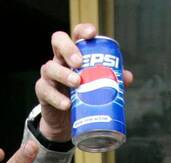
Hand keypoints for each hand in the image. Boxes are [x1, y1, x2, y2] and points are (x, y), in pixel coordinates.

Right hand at [35, 23, 135, 142]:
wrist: (65, 123)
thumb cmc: (82, 98)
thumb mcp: (97, 87)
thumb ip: (112, 80)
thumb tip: (128, 77)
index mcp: (74, 54)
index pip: (76, 35)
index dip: (83, 31)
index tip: (92, 34)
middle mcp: (60, 60)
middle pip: (58, 41)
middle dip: (68, 48)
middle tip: (79, 62)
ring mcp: (49, 75)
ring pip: (50, 67)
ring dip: (64, 74)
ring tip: (77, 83)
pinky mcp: (43, 92)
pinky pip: (45, 90)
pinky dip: (56, 97)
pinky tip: (67, 104)